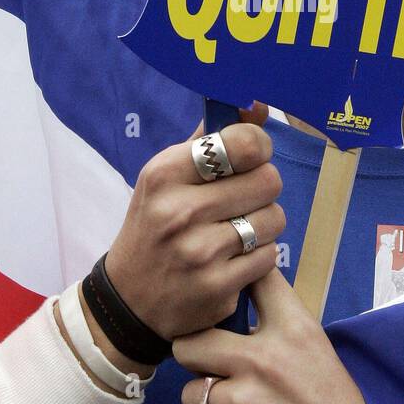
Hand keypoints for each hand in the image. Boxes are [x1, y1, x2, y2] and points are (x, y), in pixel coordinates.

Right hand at [102, 105, 283, 345]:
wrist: (129, 299)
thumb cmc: (155, 225)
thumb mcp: (166, 176)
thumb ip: (211, 138)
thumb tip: (257, 105)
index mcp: (165, 173)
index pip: (244, 143)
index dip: (258, 147)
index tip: (250, 158)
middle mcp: (180, 211)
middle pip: (268, 180)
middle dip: (263, 188)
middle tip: (244, 199)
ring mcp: (200, 253)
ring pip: (274, 219)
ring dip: (264, 224)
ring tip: (239, 230)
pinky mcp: (218, 288)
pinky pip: (269, 257)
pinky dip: (259, 257)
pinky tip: (234, 259)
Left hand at [175, 268, 381, 403]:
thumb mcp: (321, 357)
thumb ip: (282, 333)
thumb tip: (243, 314)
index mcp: (295, 330)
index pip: (253, 279)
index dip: (234, 283)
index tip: (230, 293)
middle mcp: (264, 357)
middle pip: (191, 341)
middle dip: (196, 359)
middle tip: (214, 373)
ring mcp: (243, 399)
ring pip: (189, 392)